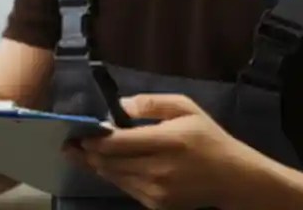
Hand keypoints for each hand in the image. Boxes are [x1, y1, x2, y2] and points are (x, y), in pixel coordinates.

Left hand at [65, 94, 256, 209]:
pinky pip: (126, 188)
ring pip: (114, 177)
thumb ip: (152, 103)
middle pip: (110, 163)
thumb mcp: (186, 108)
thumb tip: (120, 106)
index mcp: (168, 141)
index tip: (78, 132)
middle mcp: (160, 169)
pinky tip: (107, 166)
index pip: (119, 143)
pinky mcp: (157, 205)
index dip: (94, 139)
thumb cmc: (207, 138)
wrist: (233, 178)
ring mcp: (158, 191)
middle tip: (69, 144)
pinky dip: (115, 176)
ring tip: (80, 154)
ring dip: (96, 165)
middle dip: (87, 153)